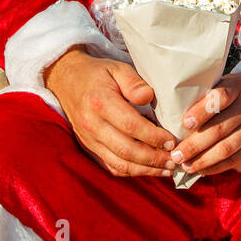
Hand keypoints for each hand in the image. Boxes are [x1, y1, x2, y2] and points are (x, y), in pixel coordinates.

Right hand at [44, 45, 178, 178]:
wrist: (66, 81)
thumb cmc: (97, 73)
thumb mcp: (117, 68)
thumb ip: (134, 82)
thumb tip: (149, 96)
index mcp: (100, 102)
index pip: (130, 126)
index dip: (153, 137)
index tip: (171, 140)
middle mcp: (92, 125)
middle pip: (126, 150)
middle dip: (153, 158)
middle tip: (174, 159)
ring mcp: (89, 139)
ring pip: (119, 163)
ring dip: (145, 170)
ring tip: (167, 169)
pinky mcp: (89, 148)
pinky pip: (111, 166)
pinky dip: (131, 172)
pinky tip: (149, 170)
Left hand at [171, 74, 240, 175]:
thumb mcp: (232, 83)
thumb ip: (211, 96)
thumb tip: (176, 116)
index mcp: (238, 88)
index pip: (219, 98)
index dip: (201, 111)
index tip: (184, 123)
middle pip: (219, 129)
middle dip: (194, 145)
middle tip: (175, 156)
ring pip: (226, 148)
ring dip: (203, 160)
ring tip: (185, 166)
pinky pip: (237, 160)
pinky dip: (217, 167)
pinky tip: (202, 170)